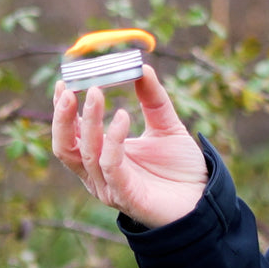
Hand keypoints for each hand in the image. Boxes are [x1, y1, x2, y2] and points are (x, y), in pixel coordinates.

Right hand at [52, 65, 207, 227]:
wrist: (205, 200)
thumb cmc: (182, 169)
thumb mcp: (167, 126)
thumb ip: (153, 99)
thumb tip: (141, 67)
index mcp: (102, 156)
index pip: (71, 134)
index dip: (63, 110)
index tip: (64, 81)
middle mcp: (99, 174)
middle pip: (66, 147)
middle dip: (63, 118)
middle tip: (70, 88)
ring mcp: (111, 187)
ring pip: (87, 154)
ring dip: (89, 121)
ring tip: (96, 92)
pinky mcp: (127, 197)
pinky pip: (111, 166)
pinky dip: (113, 139)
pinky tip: (122, 116)